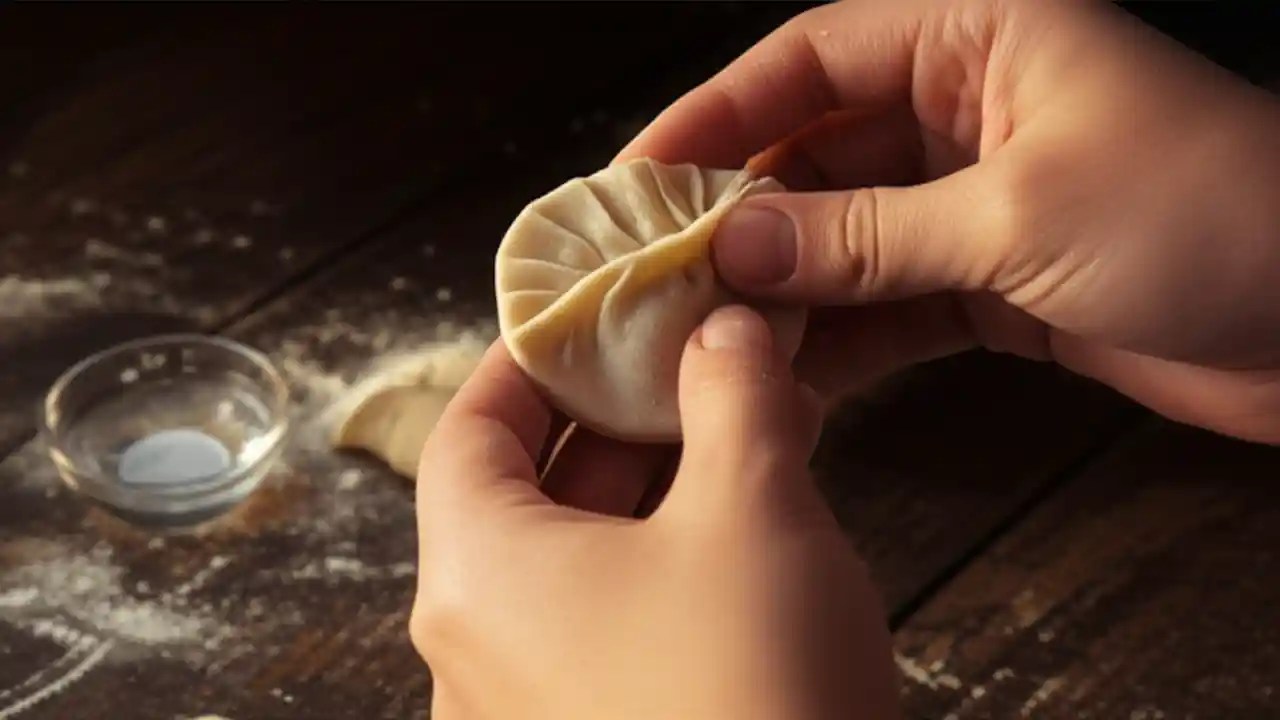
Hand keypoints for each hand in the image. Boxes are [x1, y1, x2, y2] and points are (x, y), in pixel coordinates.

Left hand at [410, 306, 899, 719]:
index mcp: (478, 577)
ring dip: (652, 489)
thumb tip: (726, 330)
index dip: (526, 360)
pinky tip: (744, 532)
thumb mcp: (753, 509)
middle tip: (687, 361)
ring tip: (737, 430)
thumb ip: (732, 395)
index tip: (586, 318)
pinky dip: (663, 565)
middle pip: (523, 494)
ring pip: (576, 564)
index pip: (464, 432)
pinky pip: (607, 628)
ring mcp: (529, 712)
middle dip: (613, 418)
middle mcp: (477, 652)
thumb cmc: (756, 688)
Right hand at [619, 0, 1279, 443]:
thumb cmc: (1212, 219)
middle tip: (663, 272)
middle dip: (742, 213)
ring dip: (785, 285)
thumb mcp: (1020, 214)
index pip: (816, 57)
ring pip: (848, 235)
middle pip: (819, 151)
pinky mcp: (996, 280)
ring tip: (708, 333)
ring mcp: (980, 200)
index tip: (643, 173)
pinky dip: (842, 337)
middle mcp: (970, 111)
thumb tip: (739, 243)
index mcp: (981, 41)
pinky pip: (892, 301)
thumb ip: (869, 234)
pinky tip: (788, 372)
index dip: (721, 111)